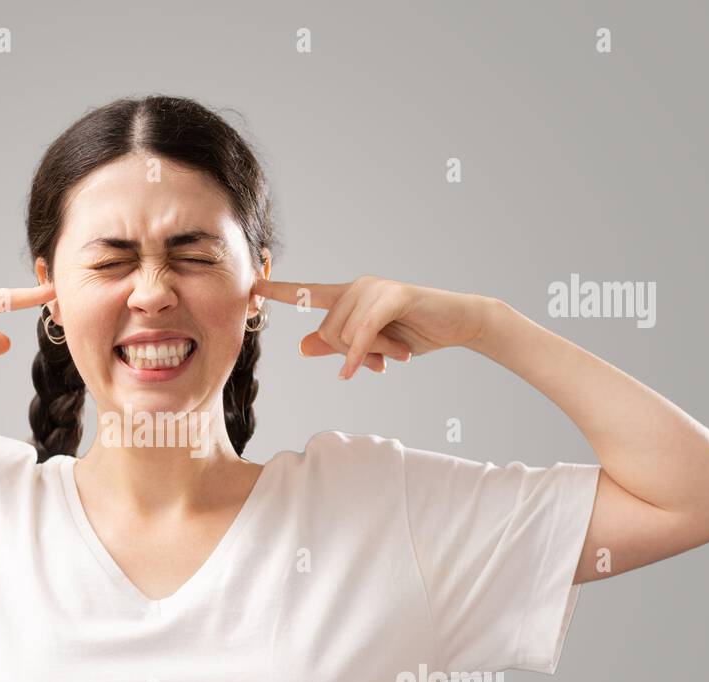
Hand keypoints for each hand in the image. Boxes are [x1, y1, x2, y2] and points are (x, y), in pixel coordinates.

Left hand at [253, 275, 492, 377]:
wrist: (457, 324)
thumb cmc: (412, 334)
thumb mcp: (368, 346)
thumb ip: (335, 346)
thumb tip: (302, 346)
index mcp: (347, 295)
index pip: (305, 293)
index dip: (278, 291)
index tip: (251, 286)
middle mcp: (357, 287)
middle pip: (327, 332)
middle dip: (350, 354)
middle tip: (381, 360)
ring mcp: (374, 289)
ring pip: (345, 335)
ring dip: (368, 355)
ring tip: (396, 353)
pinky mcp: (393, 296)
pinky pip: (362, 332)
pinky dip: (360, 354)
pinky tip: (362, 369)